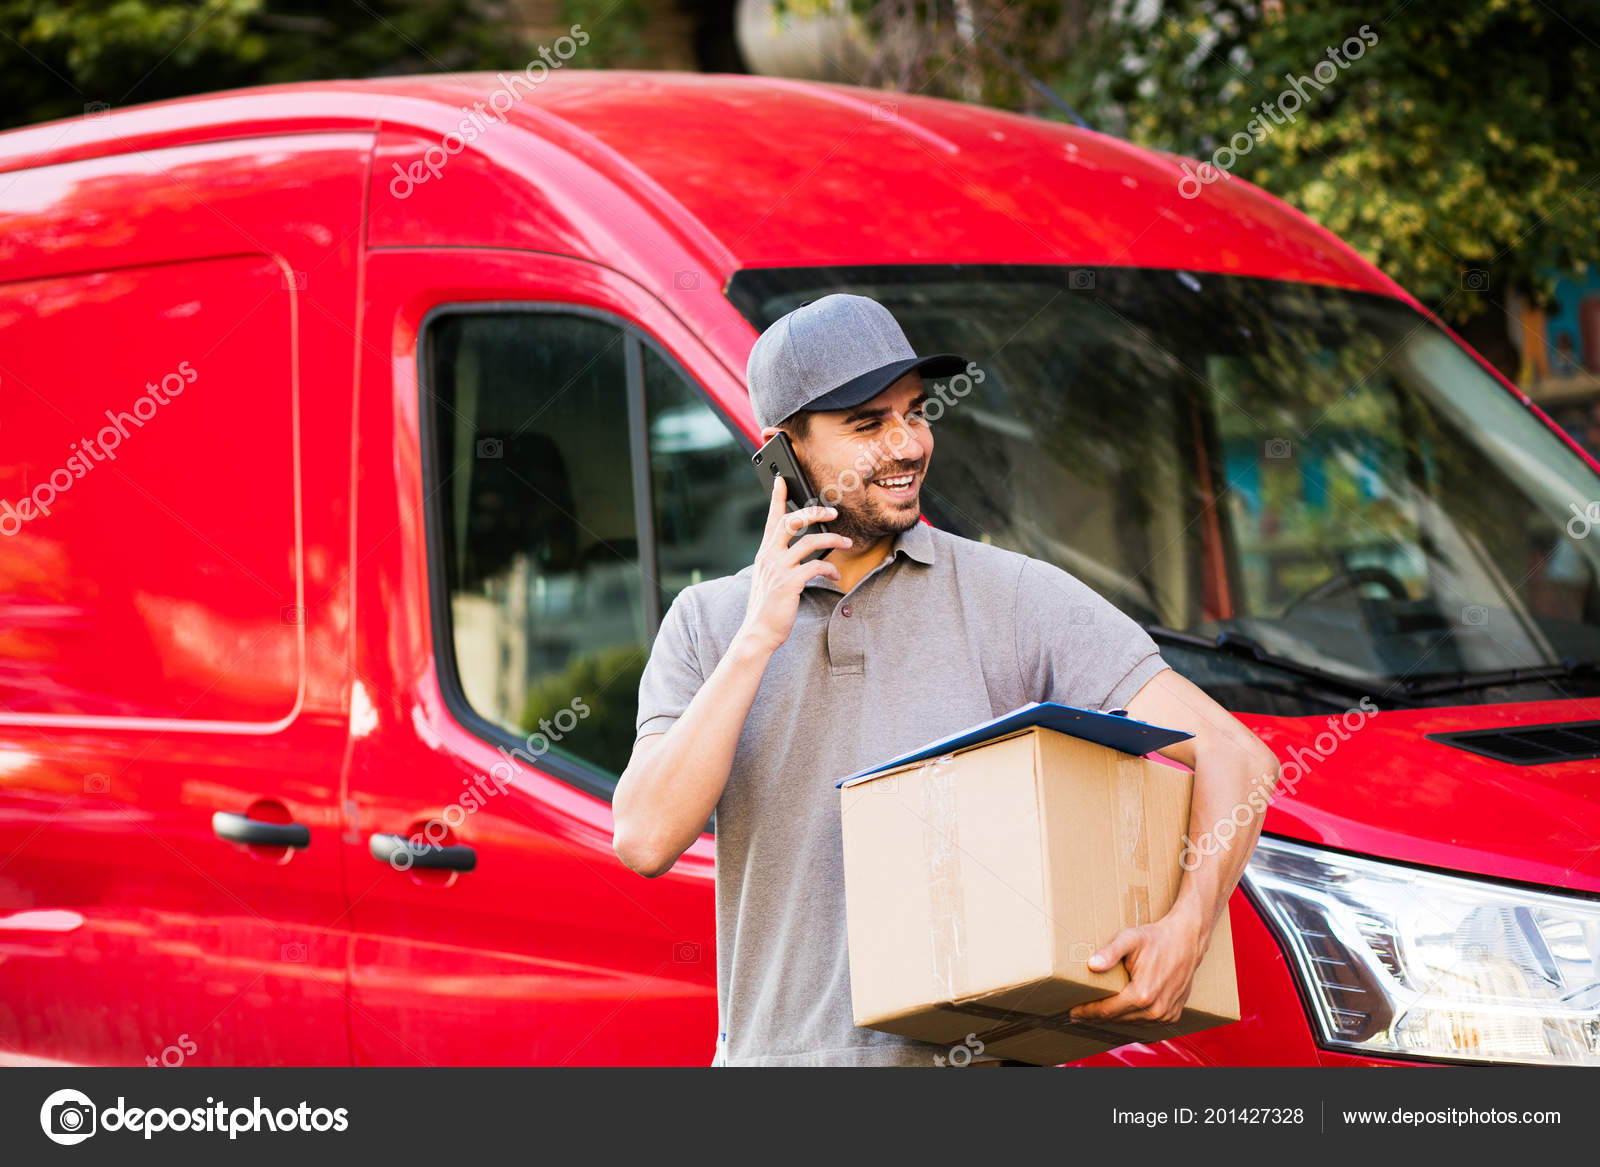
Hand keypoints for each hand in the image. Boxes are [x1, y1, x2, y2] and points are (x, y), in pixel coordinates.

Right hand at [736, 474, 852, 653]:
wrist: (758, 632)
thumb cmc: (768, 607)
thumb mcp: (770, 579)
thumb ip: (781, 562)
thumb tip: (802, 550)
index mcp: (765, 553)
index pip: (771, 519)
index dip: (778, 498)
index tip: (782, 480)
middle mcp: (769, 556)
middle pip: (791, 521)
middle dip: (813, 511)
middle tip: (832, 511)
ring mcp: (778, 569)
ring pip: (809, 541)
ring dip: (832, 539)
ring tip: (847, 542)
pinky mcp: (790, 582)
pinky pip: (816, 566)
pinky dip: (830, 568)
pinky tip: (836, 576)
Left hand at [1068, 906, 1207, 1025]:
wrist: (1187, 940)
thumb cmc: (1157, 938)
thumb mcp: (1130, 939)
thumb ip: (1110, 952)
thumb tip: (1091, 965)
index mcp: (1142, 994)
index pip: (1107, 1010)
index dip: (1088, 1012)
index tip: (1072, 1012)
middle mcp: (1155, 1009)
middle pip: (1117, 1019)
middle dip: (1097, 1017)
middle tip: (1078, 1014)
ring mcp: (1165, 1014)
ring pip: (1131, 1023)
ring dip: (1114, 1018)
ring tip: (1095, 1013)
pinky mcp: (1172, 1015)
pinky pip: (1145, 1022)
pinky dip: (1131, 1017)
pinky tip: (1119, 1011)